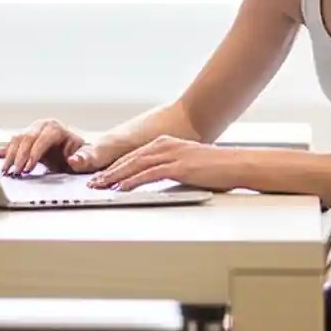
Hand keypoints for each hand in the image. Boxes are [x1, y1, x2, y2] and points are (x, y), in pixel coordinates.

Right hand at [0, 119, 110, 176]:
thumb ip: (84, 159)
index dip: (34, 154)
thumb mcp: (90, 157)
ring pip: (16, 140)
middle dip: (19, 157)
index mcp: (56, 128)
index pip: (41, 139)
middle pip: (26, 138)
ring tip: (6, 171)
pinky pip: (13, 143)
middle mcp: (42, 126)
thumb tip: (73, 159)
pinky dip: (5, 151)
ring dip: (10, 156)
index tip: (28, 168)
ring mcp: (32, 131)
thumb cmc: (86, 154)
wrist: (82, 150)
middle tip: (15, 173)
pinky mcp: (26, 139)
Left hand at [87, 136, 246, 191]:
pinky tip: (122, 188)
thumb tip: (153, 180)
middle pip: (130, 158)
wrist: (237, 164)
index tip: (102, 175)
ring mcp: (172, 154)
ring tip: (101, 187)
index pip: (133, 155)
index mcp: (165, 142)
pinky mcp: (179, 166)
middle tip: (93, 182)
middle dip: (109, 171)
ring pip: (135, 165)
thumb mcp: (186, 163)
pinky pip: (149, 174)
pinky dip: (133, 182)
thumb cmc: (216, 167)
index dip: (115, 166)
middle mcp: (165, 145)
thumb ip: (168, 168)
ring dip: (115, 177)